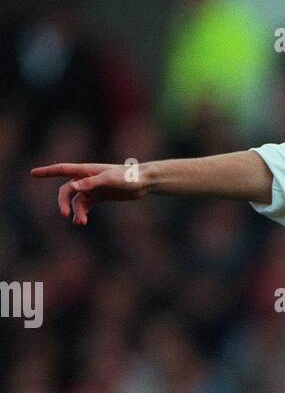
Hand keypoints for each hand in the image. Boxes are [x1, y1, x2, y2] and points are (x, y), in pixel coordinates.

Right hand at [30, 161, 149, 224]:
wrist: (143, 182)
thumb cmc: (127, 177)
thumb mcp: (109, 180)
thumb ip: (91, 183)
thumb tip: (74, 188)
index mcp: (86, 170)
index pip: (62, 169)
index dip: (47, 172)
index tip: (32, 173)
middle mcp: (86, 178)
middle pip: (67, 190)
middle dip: (63, 202)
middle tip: (65, 214)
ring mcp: (92, 188)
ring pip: (77, 200)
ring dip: (76, 211)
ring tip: (81, 223)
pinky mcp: (99, 196)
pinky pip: (85, 205)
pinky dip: (82, 213)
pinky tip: (80, 221)